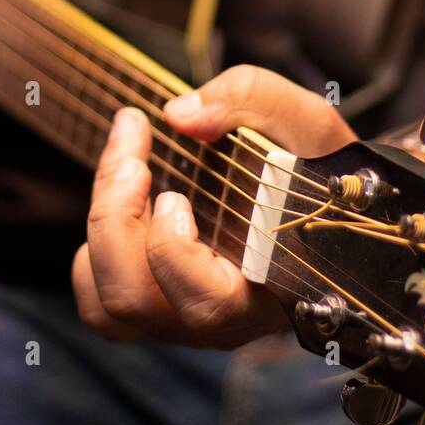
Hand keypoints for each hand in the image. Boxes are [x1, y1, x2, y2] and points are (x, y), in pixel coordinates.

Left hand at [73, 64, 355, 348]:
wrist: (330, 202)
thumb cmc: (319, 167)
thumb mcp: (302, 118)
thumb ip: (247, 101)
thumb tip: (178, 115)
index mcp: (266, 291)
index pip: (205, 304)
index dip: (171, 249)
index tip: (174, 192)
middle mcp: (222, 322)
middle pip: (131, 300)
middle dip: (114, 217)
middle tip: (132, 157)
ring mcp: (184, 320)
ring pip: (107, 305)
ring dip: (102, 230)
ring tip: (128, 172)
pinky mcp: (159, 309)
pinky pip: (99, 304)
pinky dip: (93, 254)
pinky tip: (124, 205)